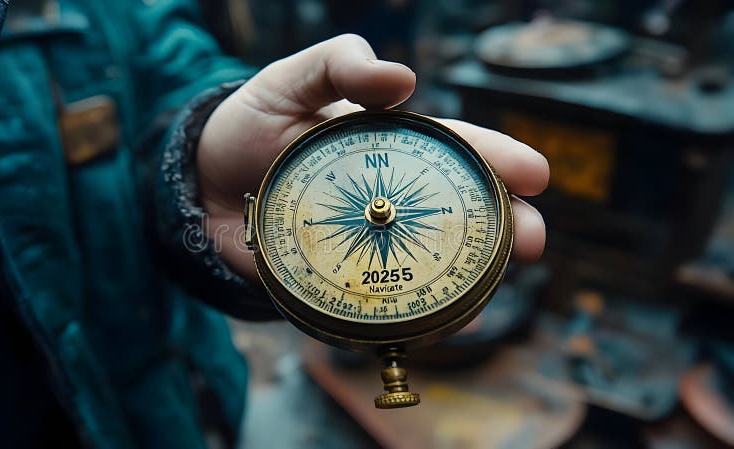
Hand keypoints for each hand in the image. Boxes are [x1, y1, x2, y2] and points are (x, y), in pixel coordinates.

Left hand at [198, 34, 548, 282]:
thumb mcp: (291, 79)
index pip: (456, 151)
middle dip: (506, 228)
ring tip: (490, 295)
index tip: (535, 175)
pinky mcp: (338, 282)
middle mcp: (391, 200)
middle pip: (461, 215)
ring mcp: (369, 244)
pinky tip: (438, 328)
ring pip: (434, 264)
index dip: (499, 160)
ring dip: (471, 281)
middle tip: (533, 241)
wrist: (199, 186)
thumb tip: (403, 81)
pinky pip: (383, 303)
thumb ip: (339, 64)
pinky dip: (412, 317)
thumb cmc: (252, 126)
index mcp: (392, 148)